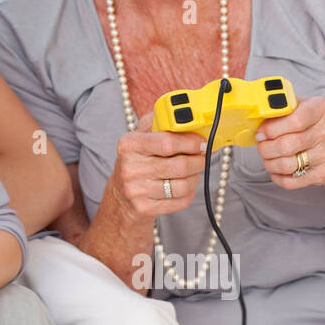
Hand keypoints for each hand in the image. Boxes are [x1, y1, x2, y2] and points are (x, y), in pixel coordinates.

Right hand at [106, 110, 207, 224]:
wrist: (121, 194)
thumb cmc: (137, 160)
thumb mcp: (141, 136)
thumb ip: (160, 122)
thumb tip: (188, 117)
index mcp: (129, 145)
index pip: (167, 142)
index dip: (191, 142)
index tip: (202, 142)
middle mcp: (130, 168)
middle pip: (180, 165)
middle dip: (199, 160)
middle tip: (204, 156)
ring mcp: (136, 190)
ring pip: (183, 185)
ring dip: (195, 177)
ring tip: (193, 172)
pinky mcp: (144, 208)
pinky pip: (180, 201)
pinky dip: (189, 193)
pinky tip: (184, 186)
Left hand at [255, 96, 324, 190]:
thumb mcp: (312, 108)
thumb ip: (288, 105)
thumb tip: (260, 111)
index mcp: (322, 110)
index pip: (293, 120)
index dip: (270, 128)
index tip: (261, 132)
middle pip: (285, 145)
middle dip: (265, 148)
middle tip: (262, 146)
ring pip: (285, 164)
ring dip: (269, 164)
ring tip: (268, 158)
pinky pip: (291, 181)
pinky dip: (278, 178)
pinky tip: (277, 172)